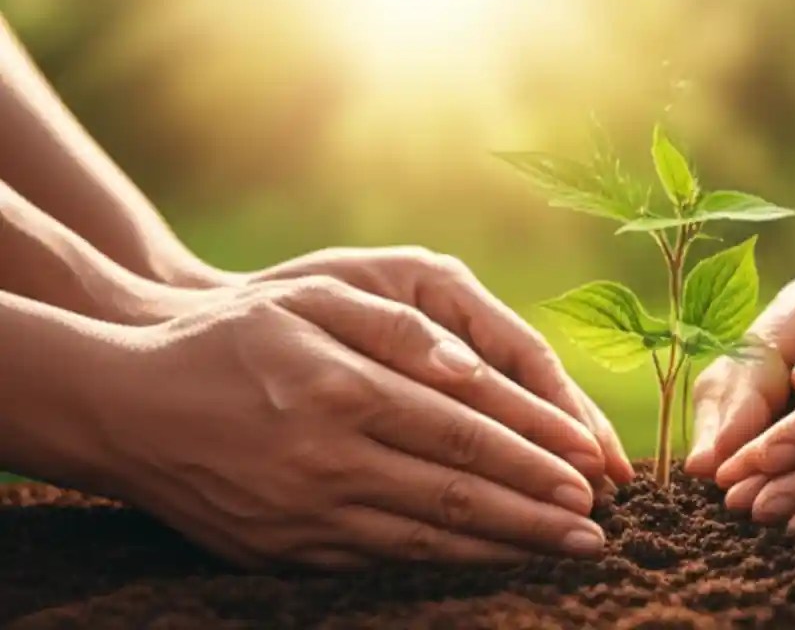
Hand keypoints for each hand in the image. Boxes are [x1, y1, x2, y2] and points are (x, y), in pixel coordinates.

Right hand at [97, 278, 609, 568]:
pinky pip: (381, 562)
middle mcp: (330, 460)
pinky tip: (481, 562)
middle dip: (537, 513)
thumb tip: (474, 370)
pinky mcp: (285, 551)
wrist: (125, 405)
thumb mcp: (310, 302)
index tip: (588, 470)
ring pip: (427, 540)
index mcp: (344, 390)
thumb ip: (398, 332)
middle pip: (459, 495)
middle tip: (596, 529)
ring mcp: (306, 515)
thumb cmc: (230, 338)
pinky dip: (442, 564)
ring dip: (502, 549)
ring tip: (558, 552)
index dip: (534, 453)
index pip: (465, 431)